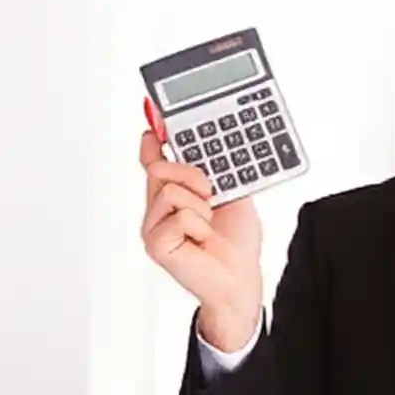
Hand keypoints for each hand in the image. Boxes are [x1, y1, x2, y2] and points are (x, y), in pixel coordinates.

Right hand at [139, 130, 263, 350]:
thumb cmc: (236, 242)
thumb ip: (215, 170)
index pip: (155, 159)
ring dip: (200, 207)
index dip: (155, 137)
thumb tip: (206, 143)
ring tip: (207, 226)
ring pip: (170, 190)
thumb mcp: (232, 194)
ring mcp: (153, 225)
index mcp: (176, 192)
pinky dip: (198, 226)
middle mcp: (159, 207)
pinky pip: (178, 215)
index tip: (154, 116)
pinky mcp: (154, 242)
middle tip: (210, 194)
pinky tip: (199, 240)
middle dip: (192, 174)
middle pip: (160, 167)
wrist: (241, 278)